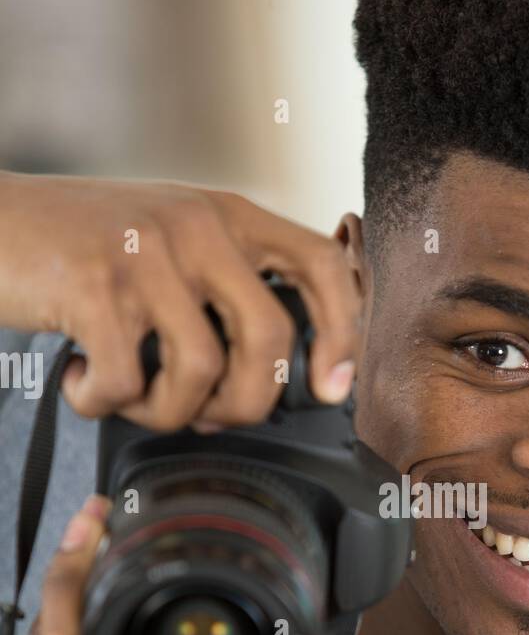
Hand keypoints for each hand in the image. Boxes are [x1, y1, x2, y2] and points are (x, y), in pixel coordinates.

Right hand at [0, 170, 359, 428]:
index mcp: (226, 216)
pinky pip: (127, 382)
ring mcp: (145, 254)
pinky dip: (101, 403)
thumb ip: (221, 285)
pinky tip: (83, 381)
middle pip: (269, 337)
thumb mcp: (169, 242)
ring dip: (165, 411)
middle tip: (208, 418)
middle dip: (246, 403)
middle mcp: (195, 227)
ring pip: (201, 371)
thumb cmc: (80, 246)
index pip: (319, 263)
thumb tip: (269, 379)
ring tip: (130, 397)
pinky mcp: (93, 287)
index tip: (331, 386)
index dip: (342, 330)